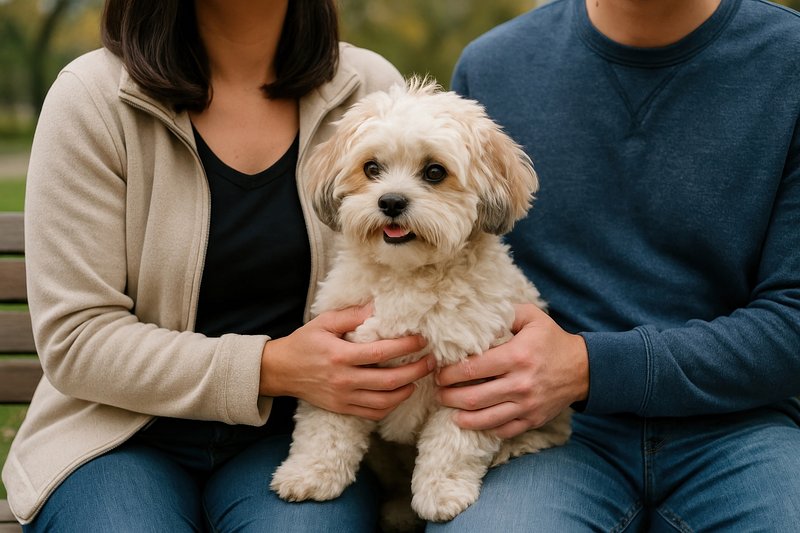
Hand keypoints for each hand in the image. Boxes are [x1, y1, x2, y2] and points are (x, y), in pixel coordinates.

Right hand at [259, 304, 432, 419]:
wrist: (280, 371)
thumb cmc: (304, 342)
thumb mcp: (324, 322)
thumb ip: (351, 315)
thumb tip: (378, 307)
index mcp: (340, 356)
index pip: (381, 353)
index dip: (405, 347)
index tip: (421, 340)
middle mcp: (343, 380)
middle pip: (389, 381)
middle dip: (415, 371)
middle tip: (431, 362)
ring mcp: (343, 398)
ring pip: (384, 402)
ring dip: (406, 391)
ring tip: (419, 378)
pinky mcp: (342, 409)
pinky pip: (373, 413)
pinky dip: (390, 405)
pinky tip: (399, 393)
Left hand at [436, 303, 587, 437]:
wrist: (583, 369)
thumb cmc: (552, 340)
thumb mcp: (531, 317)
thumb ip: (504, 313)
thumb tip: (476, 316)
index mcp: (516, 356)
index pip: (472, 368)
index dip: (449, 373)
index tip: (439, 372)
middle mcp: (520, 383)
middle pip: (472, 397)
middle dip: (448, 396)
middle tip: (438, 391)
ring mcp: (527, 405)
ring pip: (484, 418)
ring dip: (461, 416)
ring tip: (449, 408)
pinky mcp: (532, 420)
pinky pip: (502, 430)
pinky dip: (484, 427)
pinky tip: (472, 420)